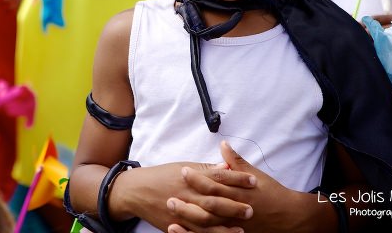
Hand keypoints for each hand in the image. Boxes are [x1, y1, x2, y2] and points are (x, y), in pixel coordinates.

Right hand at [111, 160, 254, 232]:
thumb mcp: (183, 166)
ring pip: (207, 219)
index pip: (218, 176)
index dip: (237, 178)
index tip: (254, 180)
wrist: (137, 191)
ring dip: (226, 223)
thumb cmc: (162, 176)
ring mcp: (181, 211)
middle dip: (234, 203)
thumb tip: (226, 166)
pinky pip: (196, 232)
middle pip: (215, 200)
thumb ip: (206, 169)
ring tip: (243, 224)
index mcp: (190, 177)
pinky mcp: (176, 224)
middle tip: (252, 206)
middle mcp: (186, 194)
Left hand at [167, 142, 306, 232]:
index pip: (214, 184)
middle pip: (208, 206)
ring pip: (209, 224)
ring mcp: (234, 225)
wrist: (289, 216)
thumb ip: (236, 160)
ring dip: (189, 219)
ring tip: (172, 213)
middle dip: (188, 201)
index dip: (198, 178)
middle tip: (170, 195)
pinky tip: (181, 231)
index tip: (183, 171)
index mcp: (239, 192)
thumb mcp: (255, 174)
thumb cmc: (271, 192)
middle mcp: (236, 210)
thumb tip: (223, 143)